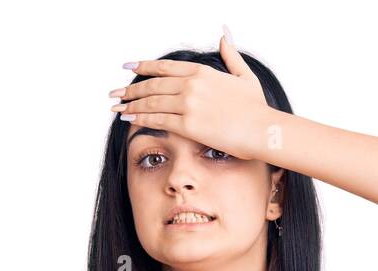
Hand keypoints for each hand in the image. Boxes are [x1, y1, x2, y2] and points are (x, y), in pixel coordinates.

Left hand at [109, 30, 271, 161]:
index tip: (128, 67)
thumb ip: (231, 54)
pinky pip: (157, 120)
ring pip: (151, 102)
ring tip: (117, 107)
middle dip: (131, 89)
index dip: (143, 66)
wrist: (262, 129)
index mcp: (202, 72)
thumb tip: (224, 33)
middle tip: (115, 93)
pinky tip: (128, 119)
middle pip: (153, 85)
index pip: (165, 67)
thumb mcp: (244, 75)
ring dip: (131, 105)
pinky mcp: (188, 125)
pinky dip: (140, 118)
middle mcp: (192, 84)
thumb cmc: (255, 108)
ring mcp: (189, 104)